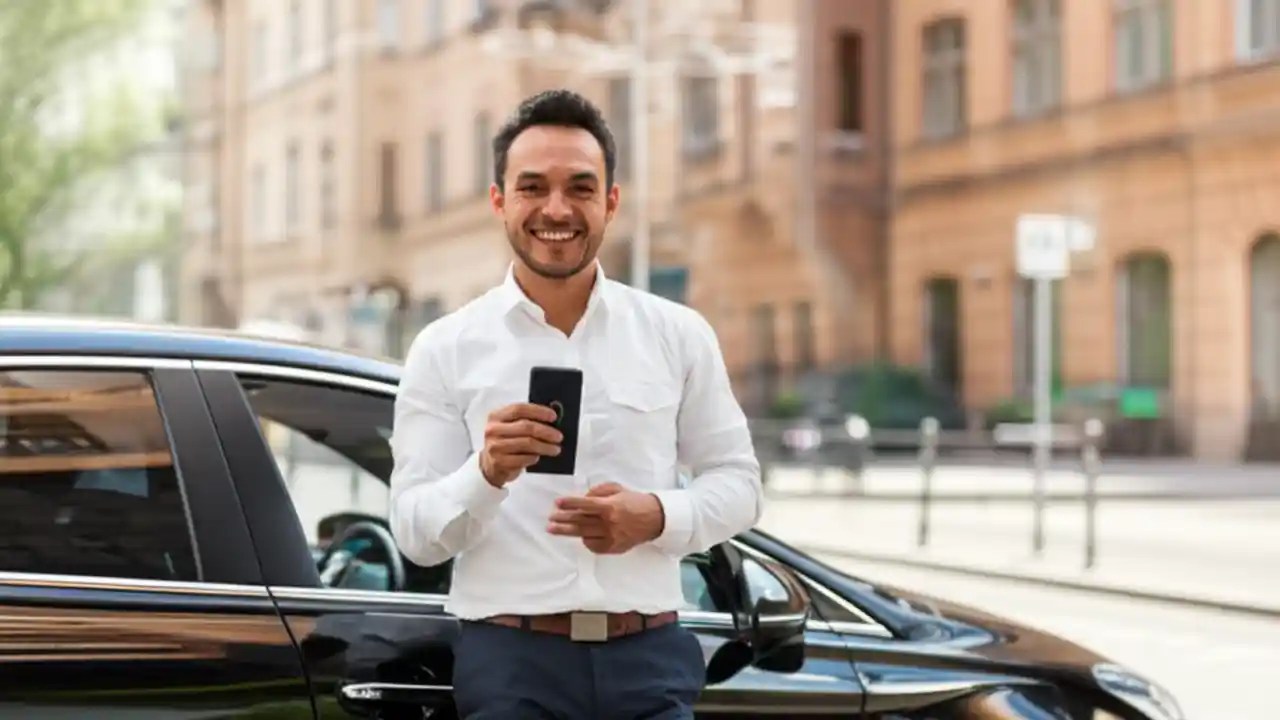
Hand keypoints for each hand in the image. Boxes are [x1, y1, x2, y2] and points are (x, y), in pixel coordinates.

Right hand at [479, 403, 561, 487]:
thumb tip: (552, 419)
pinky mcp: (500, 462)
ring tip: (555, 448)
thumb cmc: (505, 443)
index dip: (538, 411)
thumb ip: (526, 420)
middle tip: (558, 436)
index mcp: (496, 416)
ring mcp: (495, 447)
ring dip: (545, 446)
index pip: (519, 409)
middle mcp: (493, 430)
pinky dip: (535, 457)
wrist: (490, 466)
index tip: (553, 416)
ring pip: (527, 443)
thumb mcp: (510, 427)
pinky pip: (524, 458)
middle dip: (546, 431)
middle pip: (526, 426)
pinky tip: (539, 456)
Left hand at [548, 482, 664, 553]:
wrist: (655, 519)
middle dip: (562, 520)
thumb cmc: (635, 501)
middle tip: (550, 519)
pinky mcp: (613, 548)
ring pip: (583, 534)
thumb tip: (582, 499)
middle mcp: (609, 523)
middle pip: (580, 521)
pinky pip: (593, 545)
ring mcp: (611, 537)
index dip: (569, 503)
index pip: (584, 505)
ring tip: (553, 529)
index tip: (557, 503)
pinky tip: (580, 535)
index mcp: (610, 506)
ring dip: (566, 531)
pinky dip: (585, 540)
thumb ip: (599, 492)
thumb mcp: (618, 489)